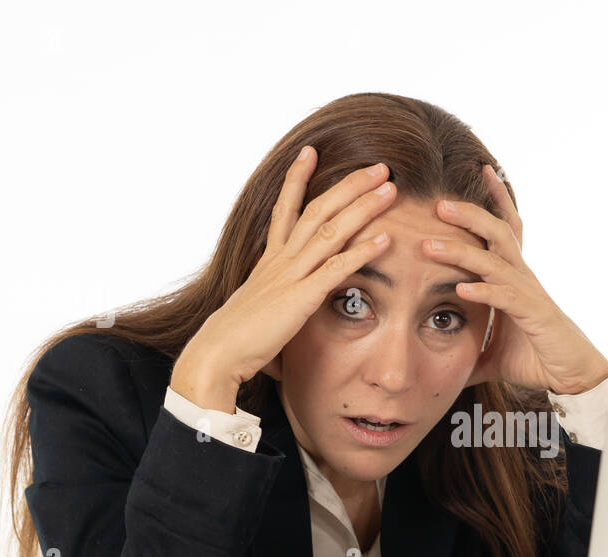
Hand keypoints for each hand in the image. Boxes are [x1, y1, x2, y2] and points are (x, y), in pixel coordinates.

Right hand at [171, 146, 398, 410]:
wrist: (217, 354)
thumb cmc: (238, 338)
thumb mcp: (259, 306)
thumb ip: (275, 293)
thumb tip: (284, 296)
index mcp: (269, 259)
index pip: (285, 208)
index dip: (297, 178)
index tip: (309, 151)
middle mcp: (280, 260)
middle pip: (318, 209)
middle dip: (349, 185)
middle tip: (378, 166)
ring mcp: (290, 276)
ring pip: (331, 230)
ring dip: (363, 207)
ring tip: (389, 189)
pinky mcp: (300, 297)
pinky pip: (336, 269)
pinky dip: (362, 252)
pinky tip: (386, 239)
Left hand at [422, 164, 607, 394]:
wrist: (572, 377)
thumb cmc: (536, 359)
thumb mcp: (491, 353)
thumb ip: (466, 350)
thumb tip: (440, 361)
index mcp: (514, 278)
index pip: (506, 229)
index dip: (496, 198)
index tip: (483, 168)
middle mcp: (523, 277)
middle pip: (498, 233)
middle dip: (469, 214)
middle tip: (439, 203)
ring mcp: (529, 294)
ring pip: (495, 261)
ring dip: (461, 251)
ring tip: (430, 245)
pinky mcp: (534, 315)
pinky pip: (506, 297)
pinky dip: (483, 291)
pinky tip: (461, 288)